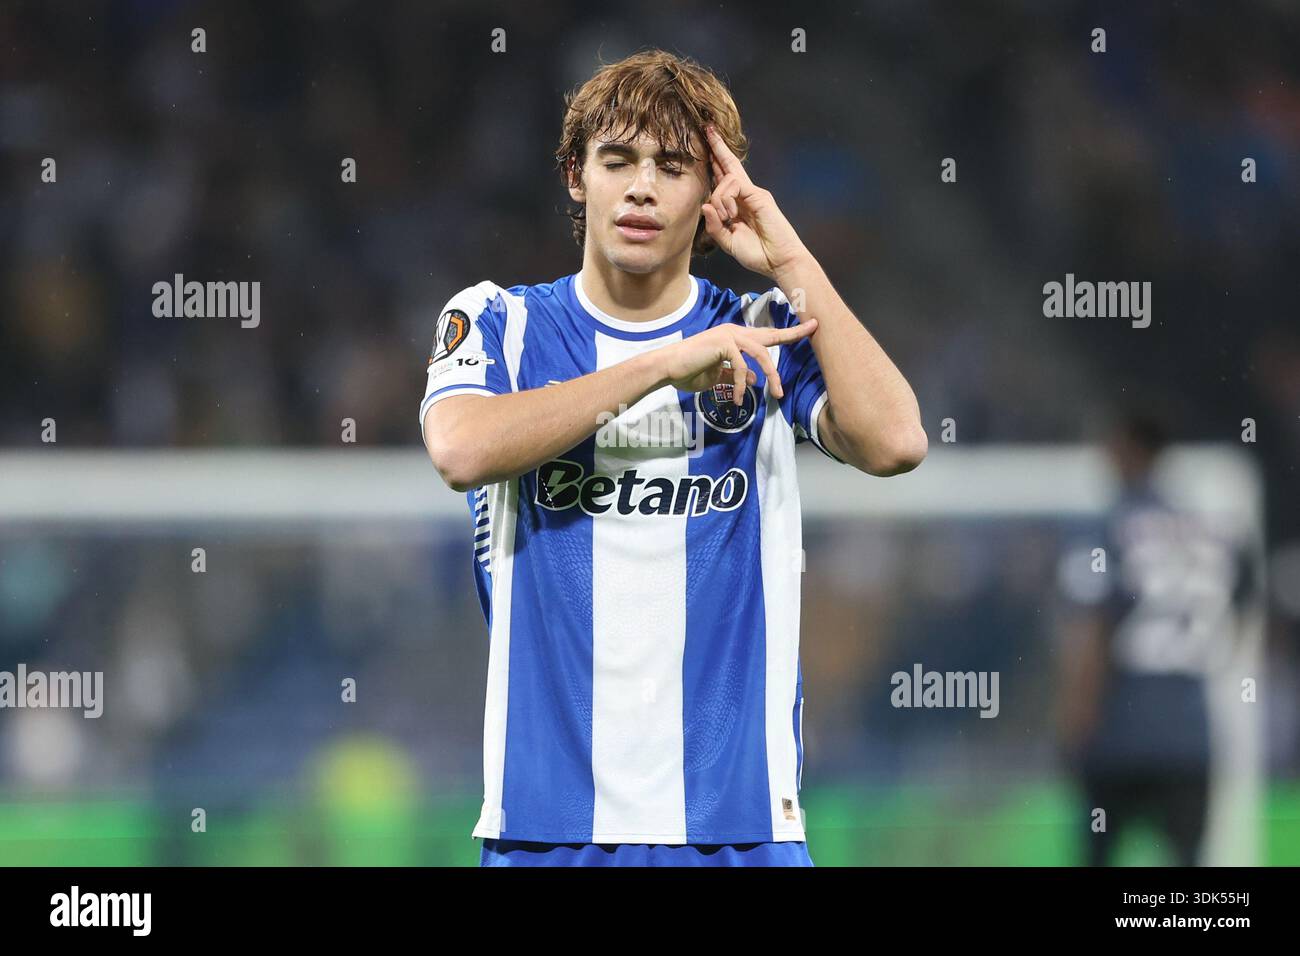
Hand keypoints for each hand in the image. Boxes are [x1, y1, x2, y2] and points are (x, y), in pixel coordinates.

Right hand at [657, 318, 817, 402]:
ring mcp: (729, 336)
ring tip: (777, 394)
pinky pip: (741, 367)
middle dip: (792, 334)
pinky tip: (737, 398)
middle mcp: (734, 332)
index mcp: (735, 338)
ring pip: (760, 353)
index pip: (766, 335)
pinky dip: (742, 385)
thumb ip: (737, 375)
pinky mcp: (722, 344)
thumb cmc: (690, 371)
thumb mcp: (719, 376)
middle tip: (813, 330)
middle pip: (770, 336)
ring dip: (771, 375)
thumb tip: (756, 380)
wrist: (668, 368)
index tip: (810, 327)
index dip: (788, 332)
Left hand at [700, 125, 810, 279]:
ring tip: (727, 217)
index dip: (716, 164)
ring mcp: (754, 193)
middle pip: (730, 165)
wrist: (779, 261)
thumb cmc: (758, 253)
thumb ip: (715, 226)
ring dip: (719, 198)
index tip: (707, 148)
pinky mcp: (759, 196)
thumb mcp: (728, 242)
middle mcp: (747, 195)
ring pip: (726, 180)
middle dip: (717, 147)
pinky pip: (734, 186)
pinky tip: (732, 214)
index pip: (725, 179)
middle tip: (708, 127)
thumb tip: (704, 206)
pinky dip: (726, 199)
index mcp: (740, 205)